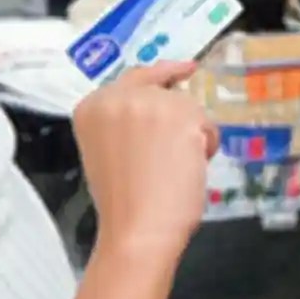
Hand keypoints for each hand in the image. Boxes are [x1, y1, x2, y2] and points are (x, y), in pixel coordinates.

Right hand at [72, 61, 218, 258]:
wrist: (137, 229)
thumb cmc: (124, 203)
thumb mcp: (110, 149)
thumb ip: (126, 123)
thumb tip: (161, 113)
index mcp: (92, 106)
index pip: (134, 78)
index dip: (162, 74)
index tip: (183, 68)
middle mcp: (117, 96)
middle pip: (164, 91)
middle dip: (178, 115)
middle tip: (186, 141)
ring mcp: (149, 102)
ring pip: (187, 108)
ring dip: (190, 136)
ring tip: (174, 170)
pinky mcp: (180, 114)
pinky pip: (207, 125)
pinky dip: (206, 147)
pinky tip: (189, 168)